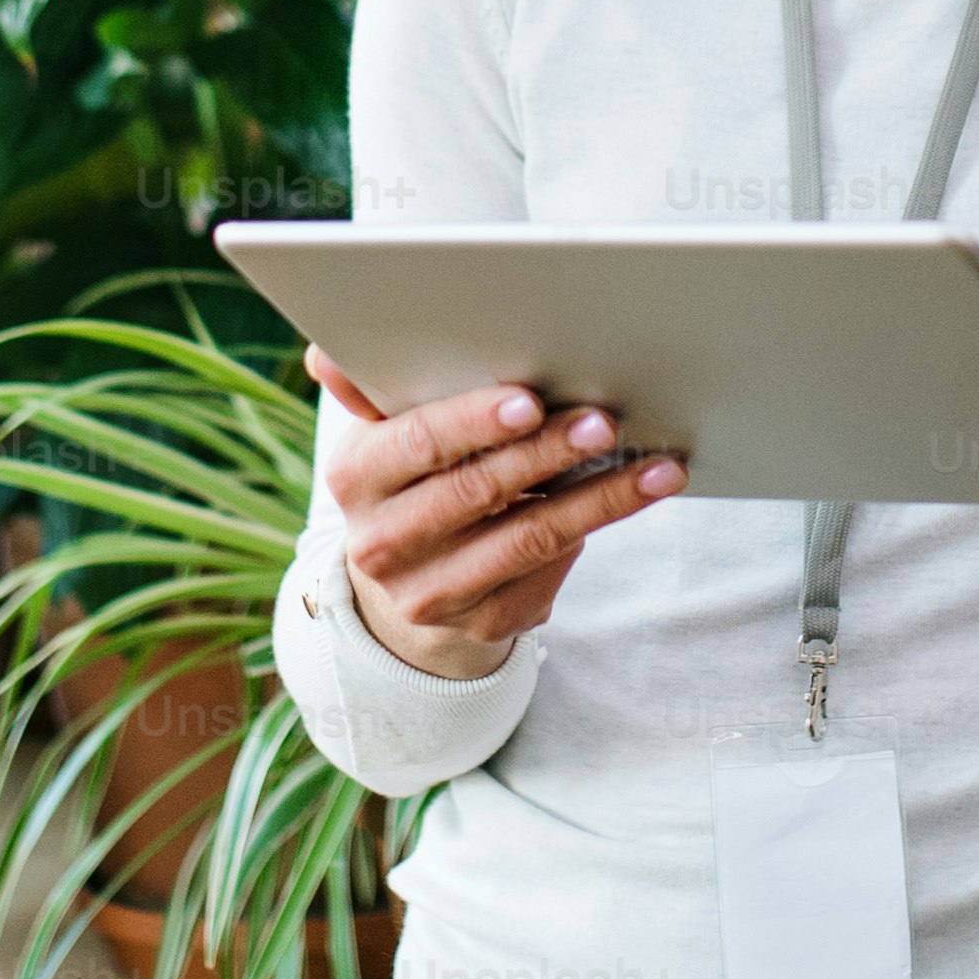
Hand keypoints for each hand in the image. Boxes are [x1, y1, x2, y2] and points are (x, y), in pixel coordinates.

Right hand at [306, 350, 682, 682]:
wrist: (406, 584)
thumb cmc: (411, 477)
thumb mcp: (384, 435)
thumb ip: (369, 389)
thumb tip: (324, 354)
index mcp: (356, 478)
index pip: (418, 443)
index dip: (474, 423)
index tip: (530, 401)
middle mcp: (383, 545)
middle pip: (479, 493)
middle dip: (548, 454)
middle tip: (605, 424)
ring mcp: (432, 594)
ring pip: (528, 540)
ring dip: (599, 500)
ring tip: (654, 468)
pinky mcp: (483, 625)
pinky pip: (546, 575)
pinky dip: (593, 533)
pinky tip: (633, 501)